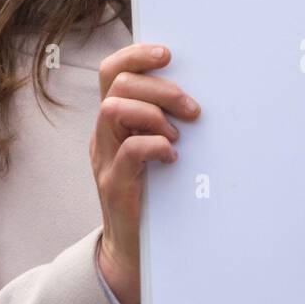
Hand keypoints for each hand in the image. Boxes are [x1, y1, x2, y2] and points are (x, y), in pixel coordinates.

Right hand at [91, 44, 200, 303]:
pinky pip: (129, 151)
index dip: (136, 55)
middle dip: (160, 88)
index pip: (112, 72)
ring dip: (153, 114)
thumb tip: (200, 96)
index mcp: (114, 122)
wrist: (132, 249)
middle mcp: (104, 136)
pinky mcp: (115, 185)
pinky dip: (155, 146)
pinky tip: (173, 156)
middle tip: (191, 109)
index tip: (167, 54)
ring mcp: (105, 159)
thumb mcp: (155, 151)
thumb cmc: (152, 195)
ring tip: (177, 135)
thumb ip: (165, 123)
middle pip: (118, 85)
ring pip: (114, 110)